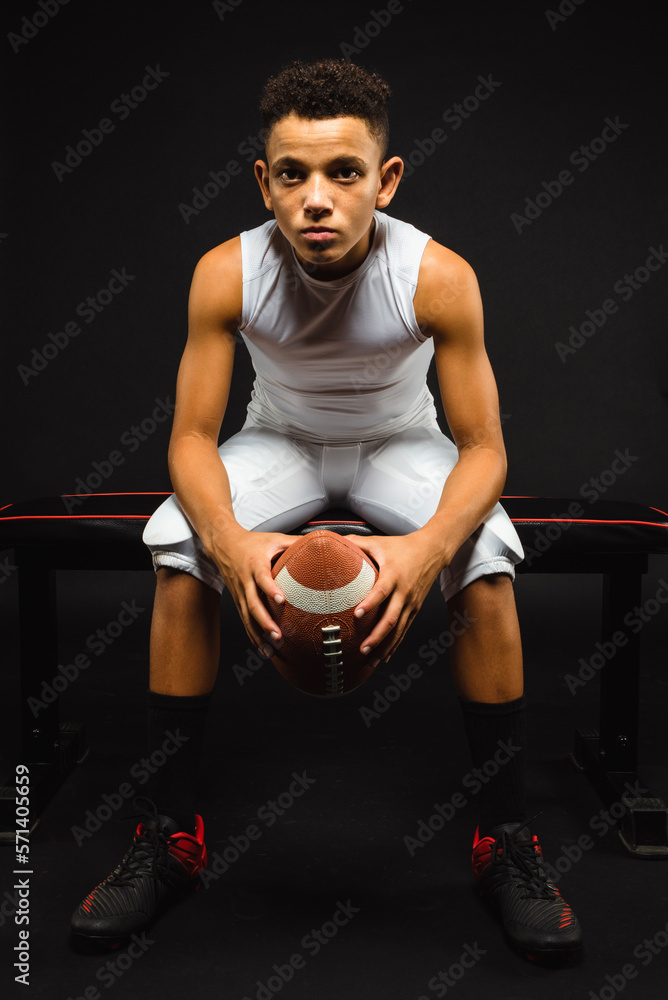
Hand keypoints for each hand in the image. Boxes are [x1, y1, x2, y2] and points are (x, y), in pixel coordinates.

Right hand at [210, 525, 297, 648]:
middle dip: (264, 621)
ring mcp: (239, 592)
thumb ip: (294, 543)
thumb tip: (320, 544)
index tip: (281, 600)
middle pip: (252, 603)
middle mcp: (245, 580)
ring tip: (271, 649)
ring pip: (246, 616)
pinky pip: (244, 620)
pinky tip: (262, 649)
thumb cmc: (252, 542)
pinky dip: (252, 635)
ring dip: (258, 634)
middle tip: (278, 635)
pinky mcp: (237, 600)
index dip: (270, 588)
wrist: (223, 544)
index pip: (262, 577)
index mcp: (255, 563)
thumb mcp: (274, 538)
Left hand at [345, 531, 445, 663]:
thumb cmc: (402, 546)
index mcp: (393, 574)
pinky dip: (395, 645)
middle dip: (377, 636)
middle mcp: (404, 592)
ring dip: (385, 646)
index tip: (357, 615)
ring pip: (398, 629)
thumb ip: (355, 543)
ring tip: (371, 660)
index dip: (370, 603)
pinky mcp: (415, 609)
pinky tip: (385, 656)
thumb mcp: (379, 542)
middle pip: (391, 618)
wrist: (433, 550)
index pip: (382, 591)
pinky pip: (404, 630)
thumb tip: (331, 540)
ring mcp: (411, 603)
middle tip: (362, 648)